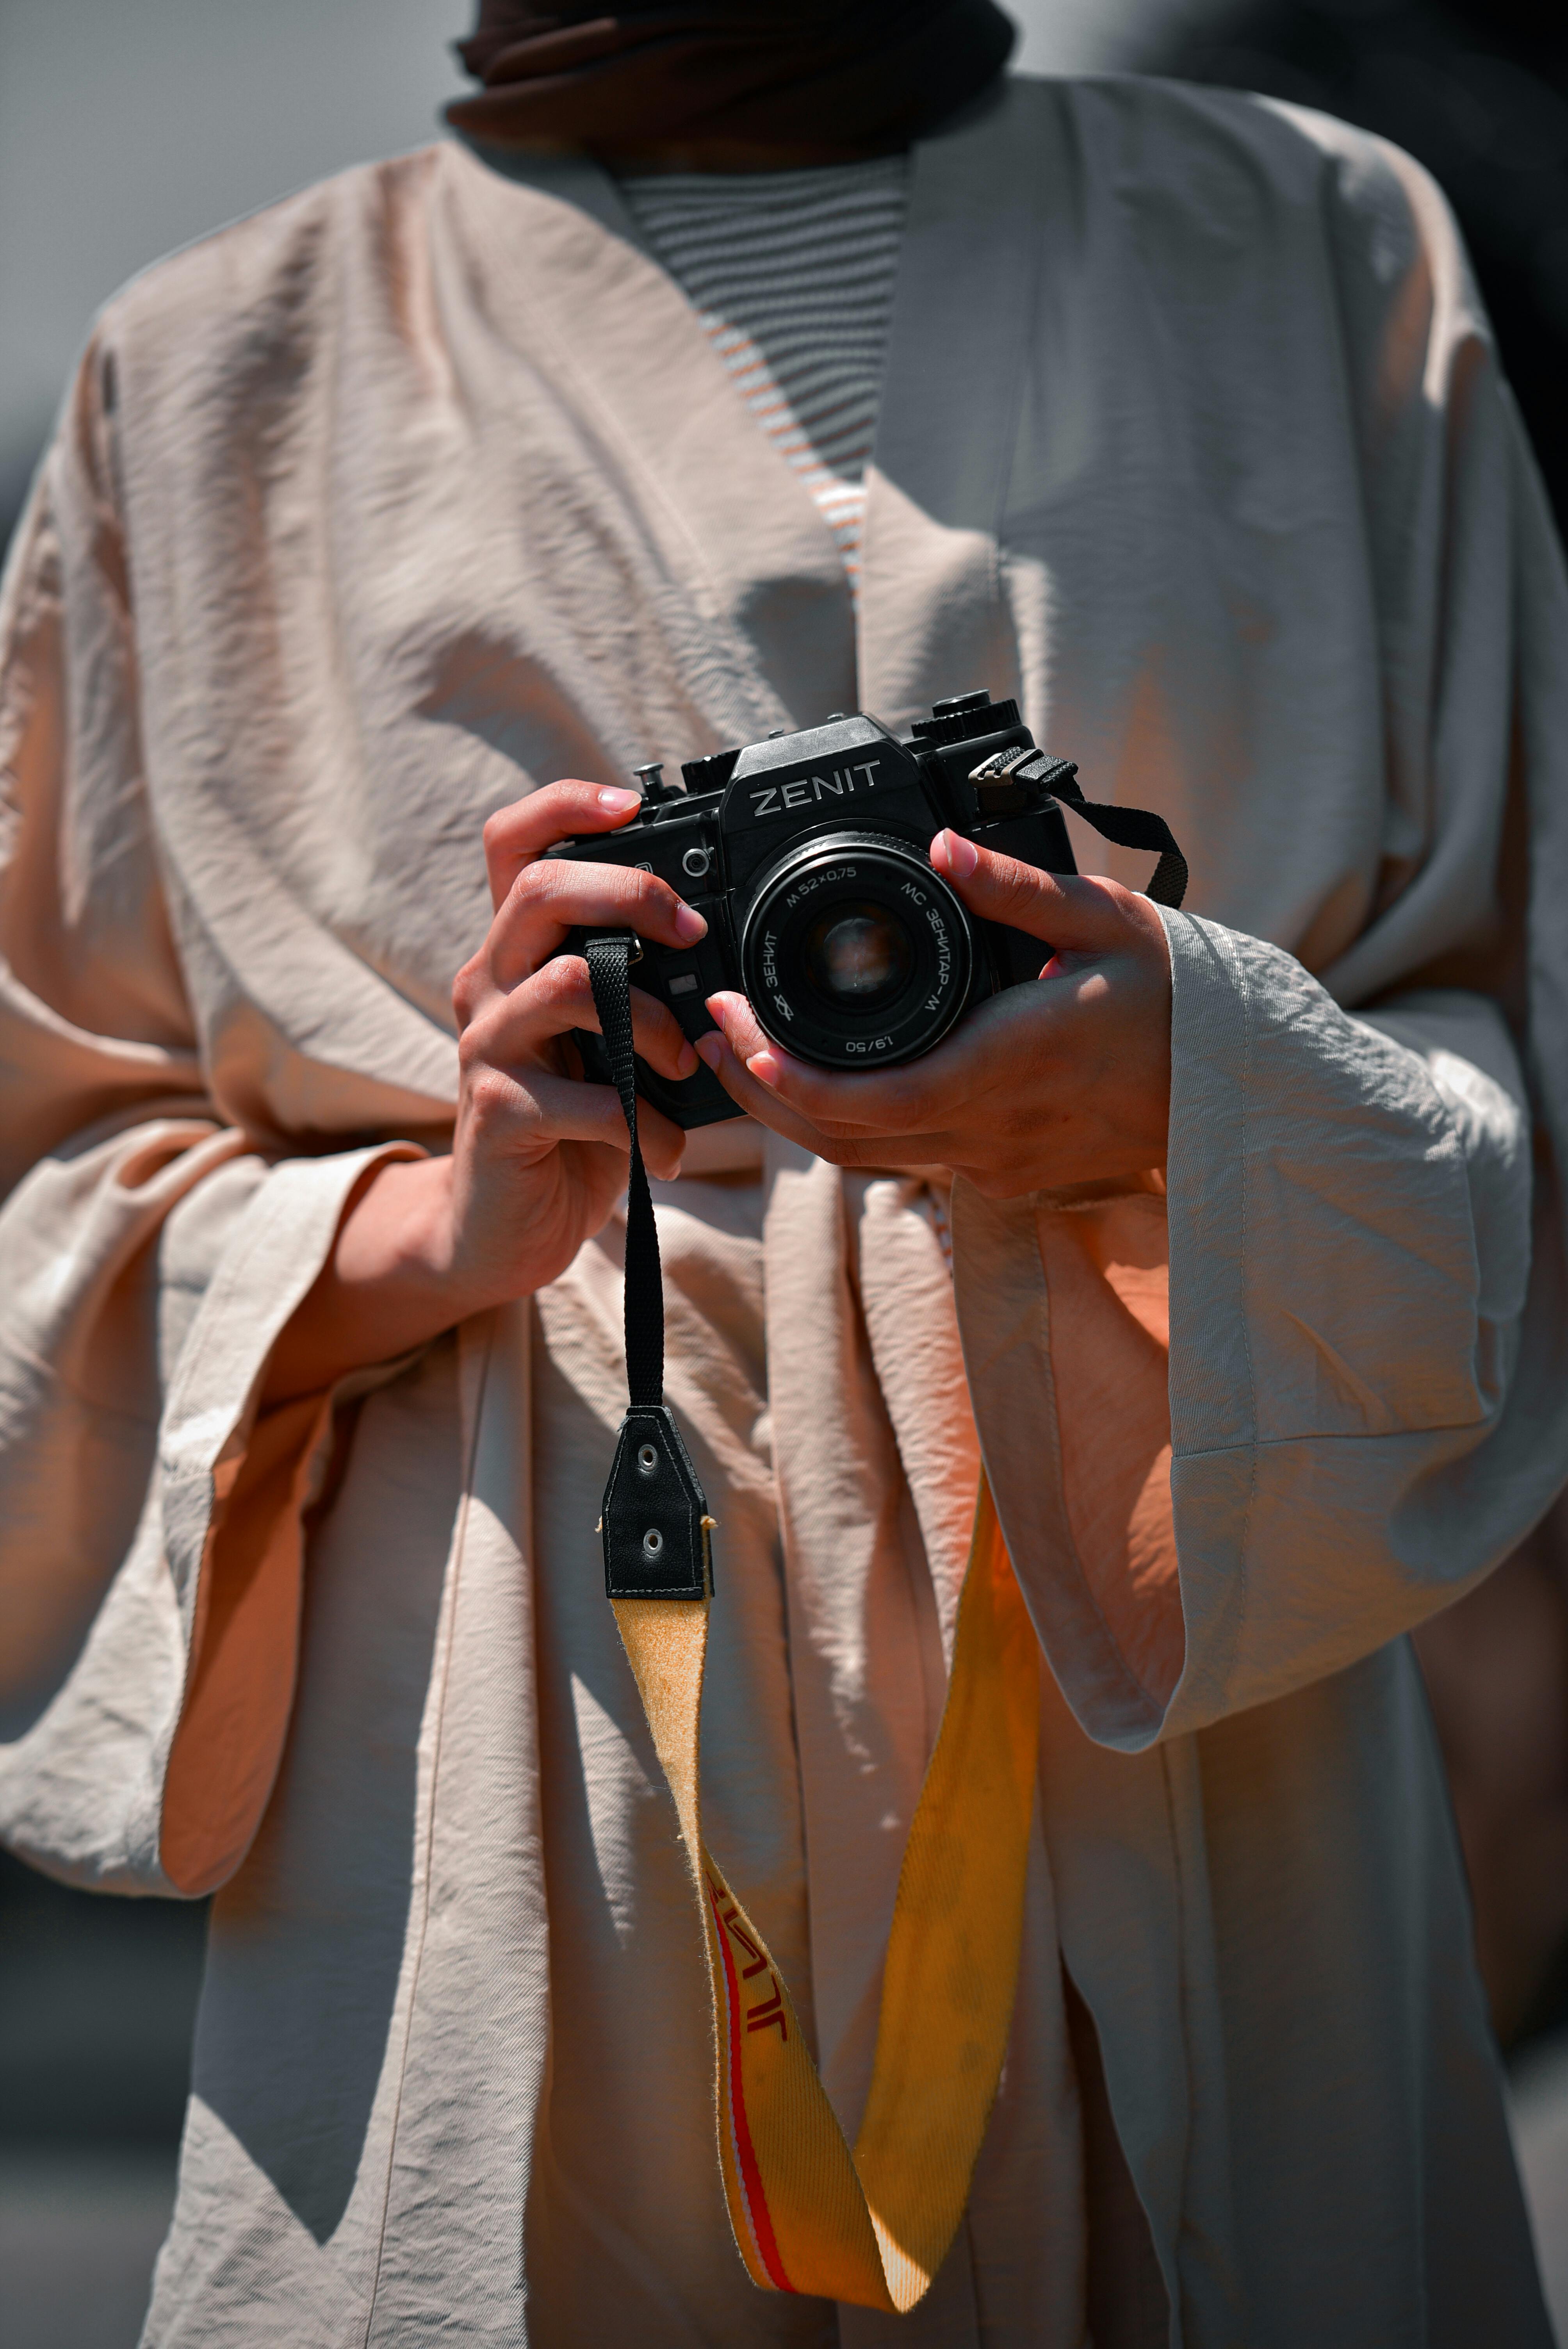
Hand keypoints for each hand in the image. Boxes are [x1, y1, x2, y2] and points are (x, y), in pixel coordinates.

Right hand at [265, 780, 704, 1399]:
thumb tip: (715, 946)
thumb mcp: (605, 1040)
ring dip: (650, 1024)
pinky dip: (643, 1126)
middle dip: (629, 894)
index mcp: (516, 954)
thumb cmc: (572, 1123)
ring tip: (683, 1069)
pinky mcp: (499, 1112)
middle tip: (689, 934)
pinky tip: (664, 1150)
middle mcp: (490, 985)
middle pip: (540, 891)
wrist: (504, 1226)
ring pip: (569, 984)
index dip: (565, 804)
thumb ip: (634, 986)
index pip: (514, 843)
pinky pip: (585, 1096)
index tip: (632, 802)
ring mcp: (487, 1046)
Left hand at [695, 829, 1171, 1198]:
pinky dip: (849, 1127)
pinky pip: (905, 1158)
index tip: (740, 1032)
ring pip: (866, 1158)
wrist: (1231, 1081)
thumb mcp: (1102, 917)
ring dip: (796, 1117)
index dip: (791, 1081)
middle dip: (762, 1095)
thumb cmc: (1170, 995)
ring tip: (742, 1061)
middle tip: (711, 1038)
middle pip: (845, 1139)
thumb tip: (943, 841)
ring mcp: (994, 1160)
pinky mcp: (1002, 1172)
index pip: (874, 1099)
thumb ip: (1016, 885)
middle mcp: (990, 1128)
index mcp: (1006, 1066)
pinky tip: (821, 1085)